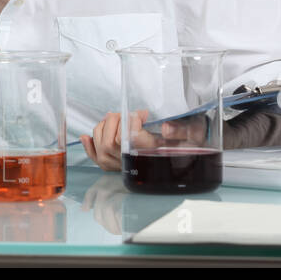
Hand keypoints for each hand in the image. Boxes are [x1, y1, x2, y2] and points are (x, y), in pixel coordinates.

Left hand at [81, 109, 208, 171]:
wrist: (189, 153)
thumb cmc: (189, 140)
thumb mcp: (193, 131)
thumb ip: (181, 130)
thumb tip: (166, 129)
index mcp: (154, 152)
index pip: (132, 139)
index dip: (132, 121)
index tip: (142, 114)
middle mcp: (137, 161)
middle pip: (112, 142)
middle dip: (115, 121)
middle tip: (127, 114)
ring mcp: (124, 165)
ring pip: (102, 147)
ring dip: (103, 127)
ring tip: (115, 118)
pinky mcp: (118, 165)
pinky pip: (97, 160)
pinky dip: (89, 147)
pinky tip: (87, 136)